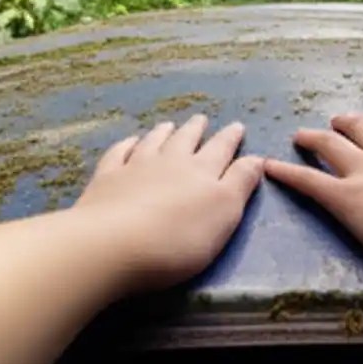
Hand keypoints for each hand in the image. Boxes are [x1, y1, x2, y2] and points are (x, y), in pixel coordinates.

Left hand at [74, 115, 262, 291]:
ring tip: (168, 124)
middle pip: (186, 140)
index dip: (230, 138)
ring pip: (153, 142)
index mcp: (202, 171)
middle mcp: (170, 162)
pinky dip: (126, 145)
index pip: (221, 149)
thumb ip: (240, 183)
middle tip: (201, 119)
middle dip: (196, 130)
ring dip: (163, 132)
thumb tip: (256, 157)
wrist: (114, 244)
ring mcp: (135, 167)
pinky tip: (129, 142)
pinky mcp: (107, 179)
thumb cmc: (179, 237)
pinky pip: (118, 154)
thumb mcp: (224, 213)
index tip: (237, 126)